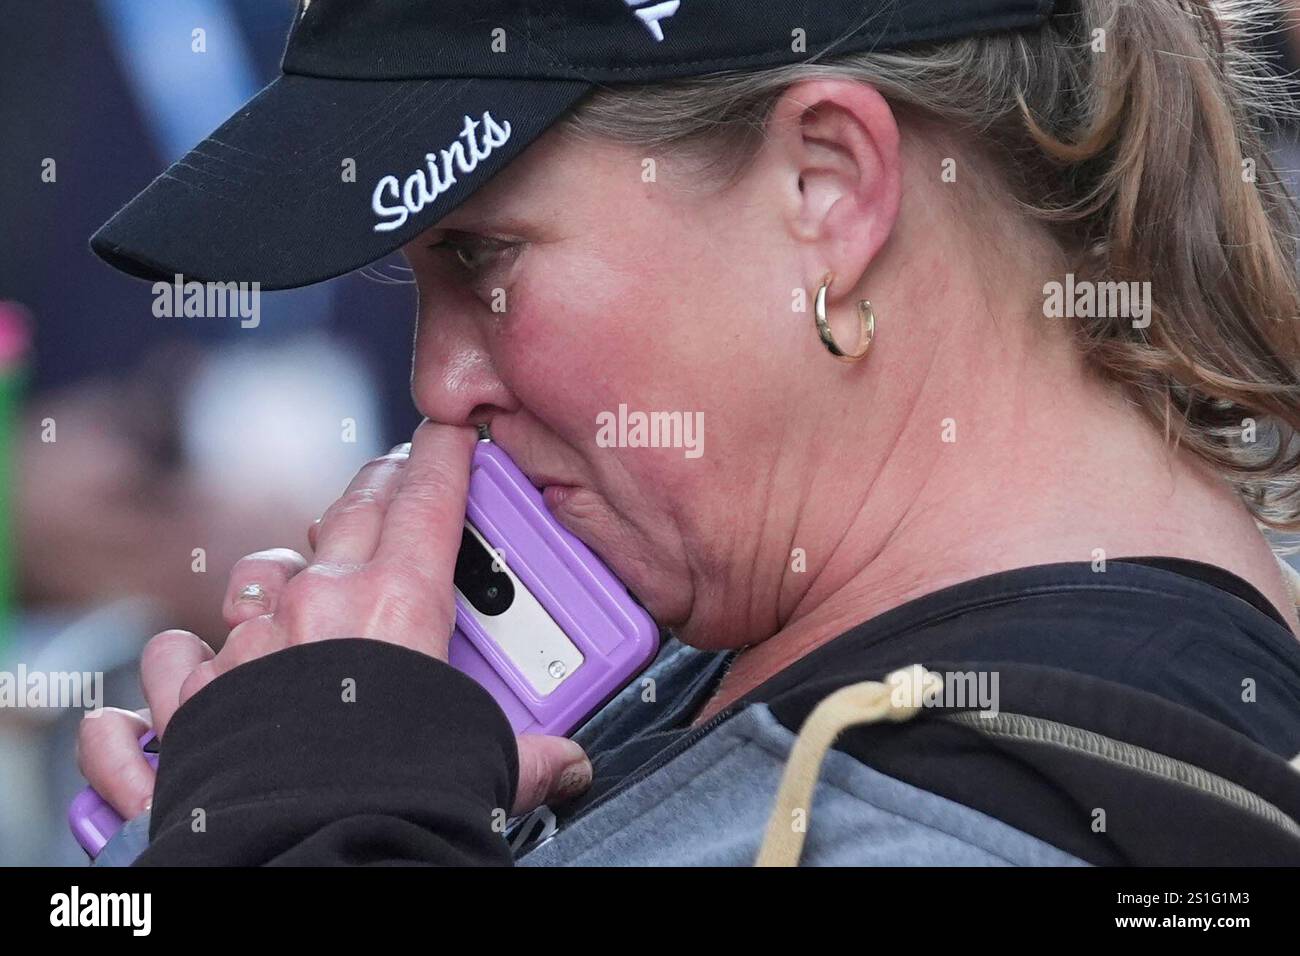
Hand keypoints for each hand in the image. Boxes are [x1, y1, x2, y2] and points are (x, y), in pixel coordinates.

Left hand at [78, 421, 590, 820]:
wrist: (301, 846)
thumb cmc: (393, 794)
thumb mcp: (481, 764)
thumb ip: (528, 755)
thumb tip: (569, 766)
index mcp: (397, 608)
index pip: (428, 502)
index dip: (442, 456)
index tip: (447, 431)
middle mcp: (318, 608)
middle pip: (353, 513)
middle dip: (379, 483)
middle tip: (395, 474)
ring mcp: (251, 646)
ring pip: (262, 574)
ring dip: (284, 571)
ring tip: (301, 583)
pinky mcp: (194, 697)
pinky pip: (175, 656)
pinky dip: (185, 658)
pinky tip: (196, 664)